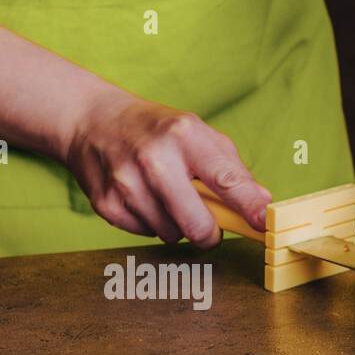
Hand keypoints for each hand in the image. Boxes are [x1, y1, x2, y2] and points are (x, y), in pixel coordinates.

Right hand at [64, 90, 270, 246]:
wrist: (91, 120)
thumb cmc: (156, 131)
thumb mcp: (198, 134)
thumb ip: (233, 170)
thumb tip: (262, 204)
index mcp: (185, 136)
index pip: (226, 181)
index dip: (249, 208)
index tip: (263, 225)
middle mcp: (154, 158)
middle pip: (198, 225)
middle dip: (209, 232)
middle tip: (206, 221)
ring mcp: (126, 182)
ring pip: (172, 235)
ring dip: (175, 225)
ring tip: (163, 195)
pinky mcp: (106, 203)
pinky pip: (146, 234)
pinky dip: (150, 224)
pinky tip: (142, 198)